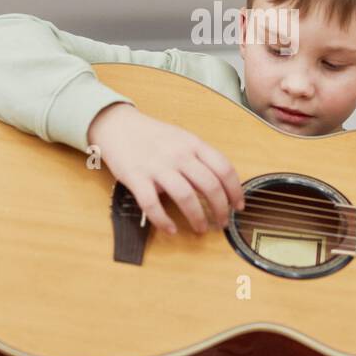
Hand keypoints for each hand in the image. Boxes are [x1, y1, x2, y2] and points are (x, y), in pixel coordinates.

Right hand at [87, 102, 244, 233]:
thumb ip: (199, 158)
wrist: (117, 125)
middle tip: (222, 223)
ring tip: (200, 229)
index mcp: (193, 144)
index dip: (235, 190)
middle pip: (210, 185)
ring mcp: (157, 166)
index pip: (224, 168)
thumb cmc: (152, 135)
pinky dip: (163, 220)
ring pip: (185, 196)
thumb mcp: (182, 138)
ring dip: (197, 217)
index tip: (238, 206)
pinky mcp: (136, 178)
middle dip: (220, 209)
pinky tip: (170, 229)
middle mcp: (179, 155)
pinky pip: (152, 204)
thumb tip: (218, 186)